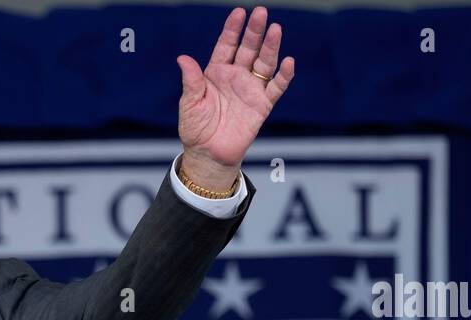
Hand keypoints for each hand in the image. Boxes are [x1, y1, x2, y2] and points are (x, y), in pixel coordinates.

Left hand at [177, 5, 295, 190]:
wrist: (208, 155)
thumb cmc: (196, 129)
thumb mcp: (189, 104)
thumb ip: (191, 81)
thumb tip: (182, 58)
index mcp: (216, 73)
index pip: (226, 45)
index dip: (233, 29)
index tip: (239, 12)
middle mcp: (236, 77)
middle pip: (248, 49)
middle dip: (255, 31)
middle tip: (261, 13)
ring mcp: (250, 89)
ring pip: (264, 63)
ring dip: (271, 47)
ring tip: (276, 29)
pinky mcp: (262, 105)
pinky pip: (276, 87)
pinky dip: (283, 75)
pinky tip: (288, 62)